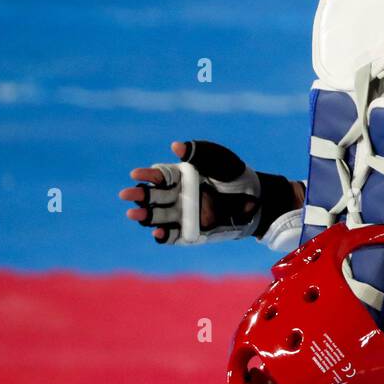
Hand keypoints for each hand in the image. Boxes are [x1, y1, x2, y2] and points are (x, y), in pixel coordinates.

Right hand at [119, 140, 301, 244]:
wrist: (257, 200)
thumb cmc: (236, 176)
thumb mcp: (221, 160)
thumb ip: (201, 152)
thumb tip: (176, 147)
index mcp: (181, 177)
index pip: (159, 176)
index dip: (147, 175)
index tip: (136, 174)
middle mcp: (178, 196)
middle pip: (153, 196)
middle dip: (139, 196)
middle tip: (126, 195)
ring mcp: (183, 215)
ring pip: (158, 216)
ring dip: (145, 216)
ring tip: (134, 213)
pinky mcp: (191, 232)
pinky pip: (173, 236)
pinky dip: (163, 236)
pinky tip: (157, 233)